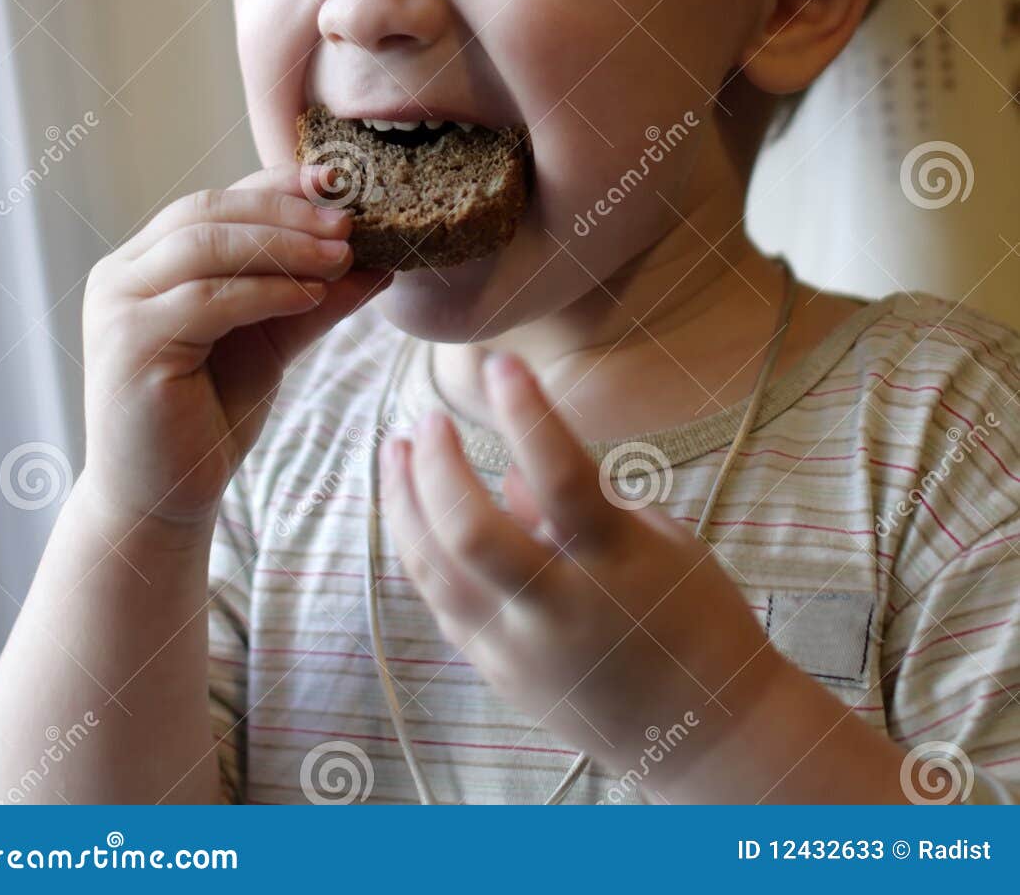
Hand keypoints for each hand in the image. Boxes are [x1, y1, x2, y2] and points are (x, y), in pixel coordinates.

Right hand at [80, 162, 392, 536]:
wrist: (164, 498)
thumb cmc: (211, 413)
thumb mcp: (271, 339)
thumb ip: (314, 295)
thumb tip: (383, 260)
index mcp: (147, 260)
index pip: (217, 201)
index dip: (278, 186)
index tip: (339, 183)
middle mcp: (123, 273)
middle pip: (209, 212)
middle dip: (286, 211)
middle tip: (348, 222)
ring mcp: (118, 306)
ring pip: (208, 247)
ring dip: (283, 245)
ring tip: (342, 255)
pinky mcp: (130, 344)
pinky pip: (208, 299)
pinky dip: (266, 290)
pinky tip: (313, 294)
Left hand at [381, 349, 785, 798]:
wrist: (705, 736)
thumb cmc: (699, 621)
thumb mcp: (664, 545)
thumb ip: (585, 507)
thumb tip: (515, 480)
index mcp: (616, 565)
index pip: (561, 478)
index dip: (526, 416)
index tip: (499, 365)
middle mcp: (559, 610)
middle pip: (471, 534)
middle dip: (437, 467)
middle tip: (429, 418)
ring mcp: (519, 649)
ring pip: (436, 570)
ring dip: (405, 502)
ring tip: (395, 448)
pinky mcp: (497, 675)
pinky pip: (442, 603)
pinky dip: (420, 549)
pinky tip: (411, 511)